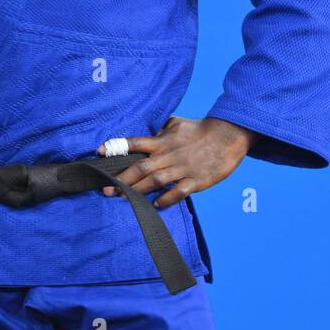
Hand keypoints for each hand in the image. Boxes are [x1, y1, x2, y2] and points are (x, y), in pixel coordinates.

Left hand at [102, 116, 252, 209]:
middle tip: (105, 189)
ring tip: (123, 198)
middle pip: (142, 167)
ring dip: (138, 190)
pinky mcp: (197, 180)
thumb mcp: (177, 124)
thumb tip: (147, 136)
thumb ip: (160, 131)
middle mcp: (170, 154)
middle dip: (122, 179)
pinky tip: (155, 205)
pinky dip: (167, 198)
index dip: (118, 147)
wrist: (228, 135)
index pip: (137, 143)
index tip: (100, 152)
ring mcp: (183, 168)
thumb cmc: (200, 130)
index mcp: (164, 141)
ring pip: (156, 180)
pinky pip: (180, 191)